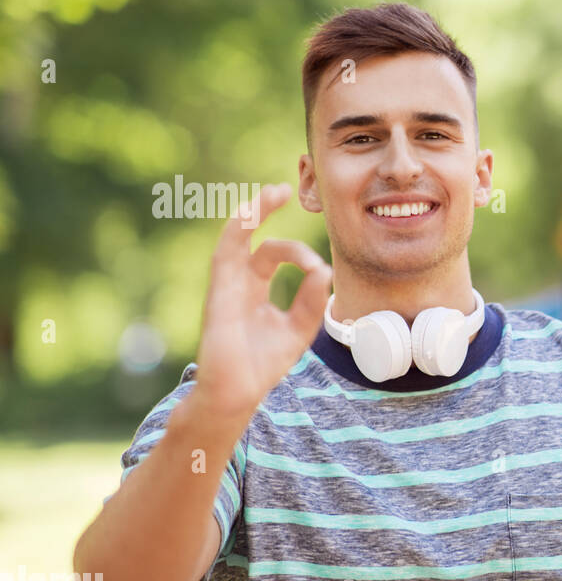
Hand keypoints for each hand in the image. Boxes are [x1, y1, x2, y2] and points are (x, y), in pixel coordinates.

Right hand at [193, 183, 331, 418]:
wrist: (237, 392)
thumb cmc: (263, 364)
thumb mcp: (299, 329)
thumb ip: (311, 301)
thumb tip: (324, 270)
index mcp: (254, 290)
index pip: (272, 255)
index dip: (297, 253)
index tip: (318, 267)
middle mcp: (238, 283)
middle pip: (251, 239)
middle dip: (264, 211)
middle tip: (283, 188)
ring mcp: (225, 286)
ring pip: (234, 238)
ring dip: (250, 212)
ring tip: (270, 191)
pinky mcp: (218, 293)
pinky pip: (224, 255)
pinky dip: (236, 232)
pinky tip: (249, 214)